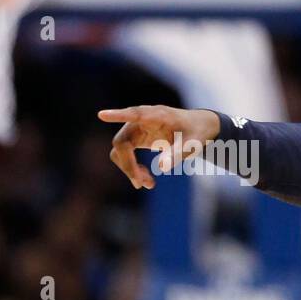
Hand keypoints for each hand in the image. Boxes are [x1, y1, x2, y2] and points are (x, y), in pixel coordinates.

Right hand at [97, 105, 220, 189]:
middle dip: (128, 165)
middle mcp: (142, 120)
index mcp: (157, 116)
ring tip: (149, 184)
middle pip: (121, 142)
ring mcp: (136, 129)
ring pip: (120, 150)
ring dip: (129, 169)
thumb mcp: (192, 144)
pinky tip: (147, 178)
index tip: (102, 115)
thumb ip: (178, 154)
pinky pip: (125, 154)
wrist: (198, 126)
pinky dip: (132, 168)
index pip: (135, 114)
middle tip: (141, 184)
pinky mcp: (136, 138)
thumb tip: (161, 168)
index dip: (118, 115)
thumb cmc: (195, 132)